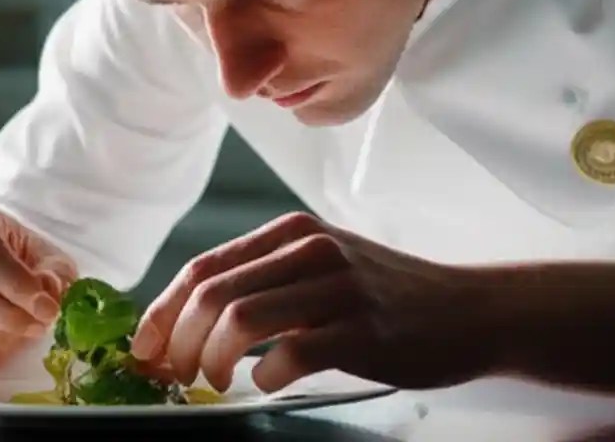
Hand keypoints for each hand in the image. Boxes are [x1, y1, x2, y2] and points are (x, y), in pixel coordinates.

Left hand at [130, 212, 493, 393]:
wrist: (469, 309)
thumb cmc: (387, 296)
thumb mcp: (322, 266)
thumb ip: (264, 281)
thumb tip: (190, 321)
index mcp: (291, 232)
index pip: (203, 267)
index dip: (163, 311)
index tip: (145, 348)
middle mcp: (310, 249)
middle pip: (212, 293)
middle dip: (179, 341)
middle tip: (176, 375)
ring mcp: (338, 286)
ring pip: (241, 318)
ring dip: (212, 360)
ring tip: (214, 382)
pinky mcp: (362, 328)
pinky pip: (292, 353)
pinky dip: (264, 375)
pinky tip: (266, 383)